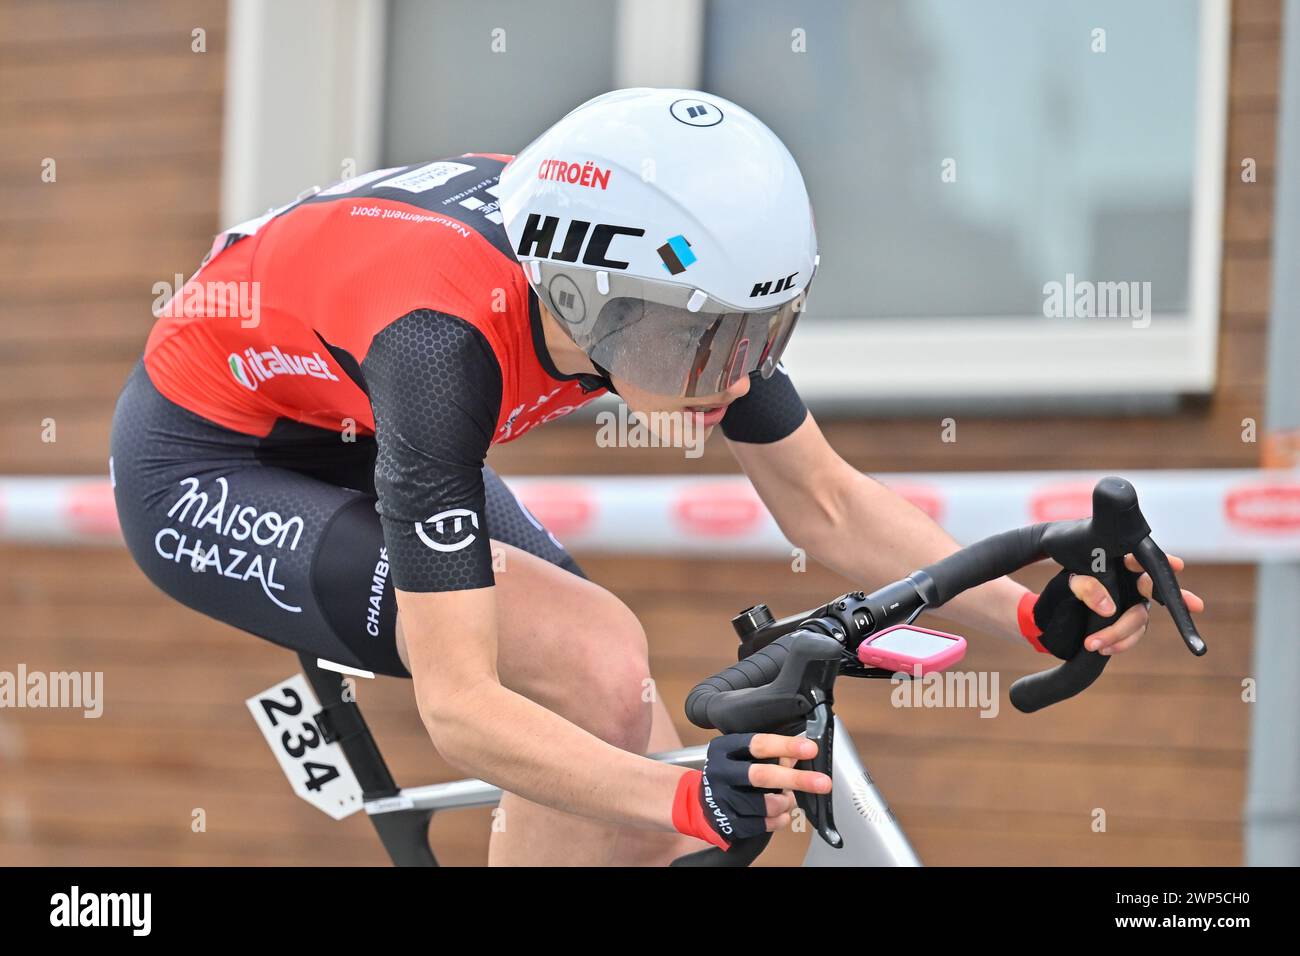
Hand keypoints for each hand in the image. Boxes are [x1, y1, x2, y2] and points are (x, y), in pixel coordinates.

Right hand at [672, 732, 830, 849]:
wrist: (700, 803)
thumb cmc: (730, 774)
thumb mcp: (743, 756)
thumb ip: (770, 754)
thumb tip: (800, 753)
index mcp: (725, 749)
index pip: (758, 745)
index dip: (786, 746)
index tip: (810, 748)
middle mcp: (720, 772)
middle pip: (762, 776)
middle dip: (796, 780)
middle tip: (823, 782)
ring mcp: (722, 799)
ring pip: (766, 804)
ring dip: (786, 803)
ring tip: (789, 800)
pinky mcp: (727, 822)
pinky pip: (763, 824)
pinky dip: (780, 820)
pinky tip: (781, 814)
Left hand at [1066, 552, 1204, 656]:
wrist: (1064, 604)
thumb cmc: (1073, 583)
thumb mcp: (1072, 581)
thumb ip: (1087, 588)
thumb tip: (1109, 610)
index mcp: (1121, 564)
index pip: (1144, 559)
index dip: (1163, 562)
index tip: (1178, 564)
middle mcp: (1134, 583)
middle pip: (1157, 590)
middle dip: (1179, 598)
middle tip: (1197, 604)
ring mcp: (1135, 603)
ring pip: (1140, 619)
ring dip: (1121, 634)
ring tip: (1096, 644)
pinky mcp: (1130, 621)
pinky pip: (1133, 635)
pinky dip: (1121, 643)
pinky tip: (1106, 649)